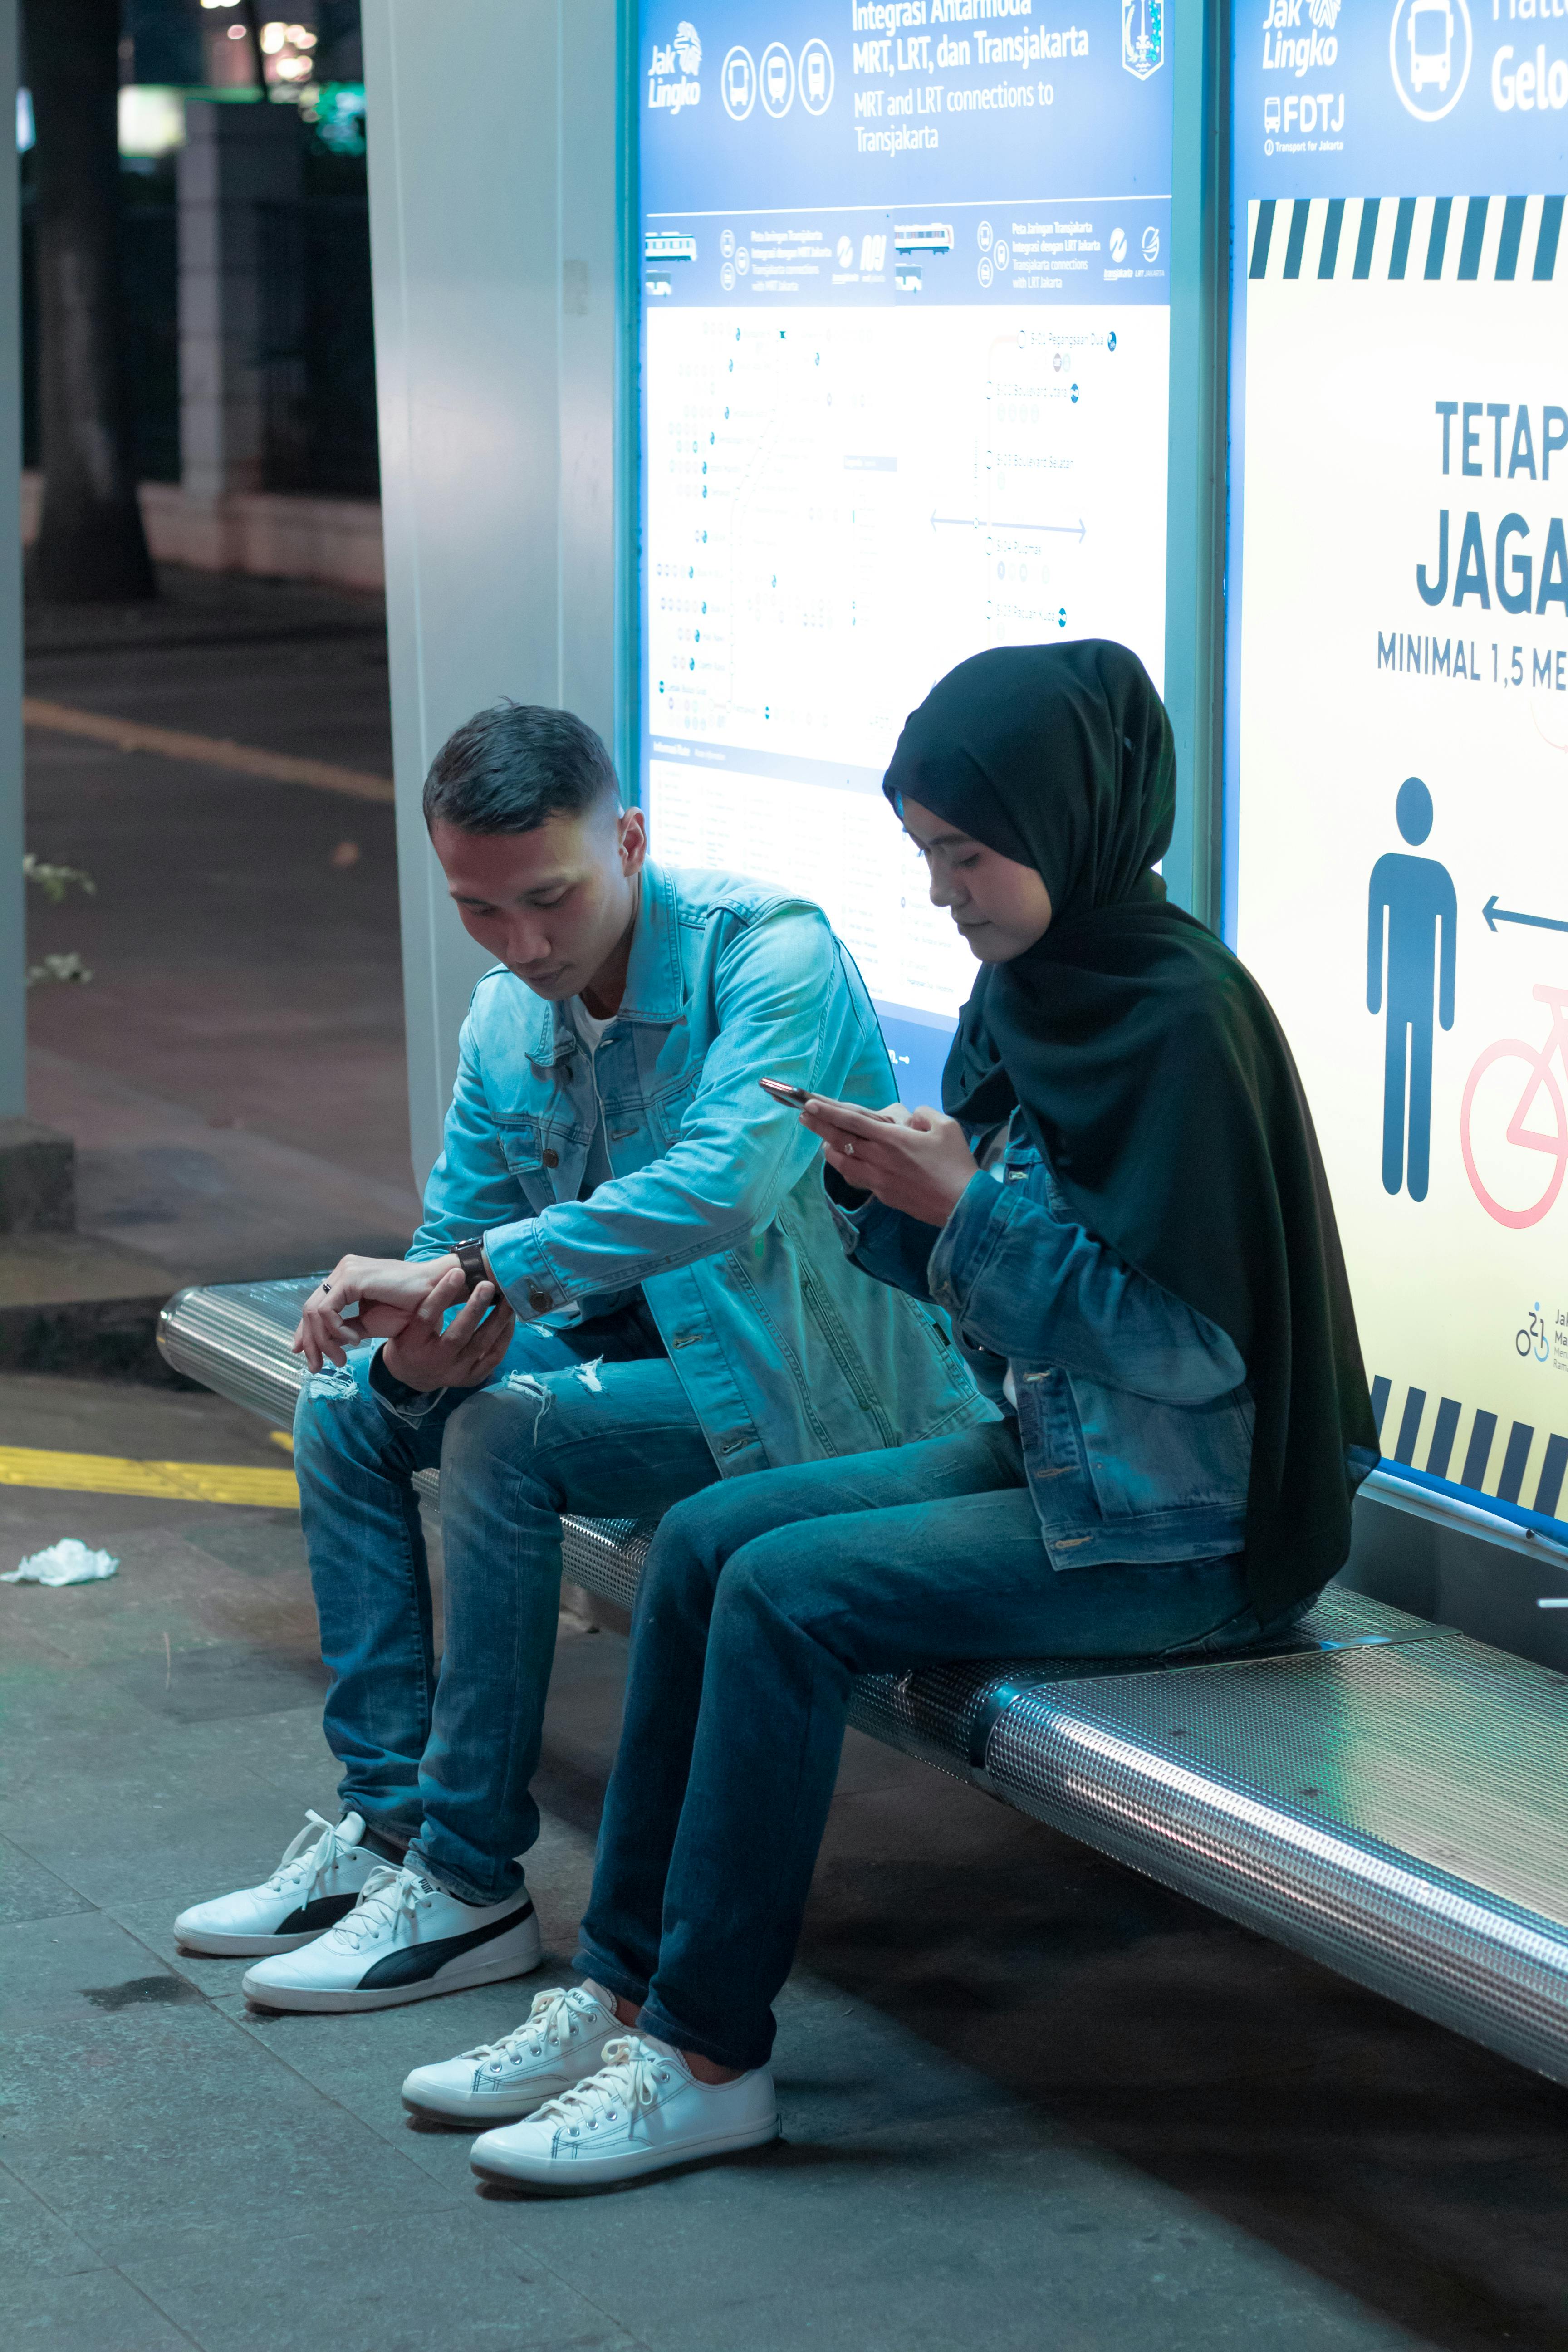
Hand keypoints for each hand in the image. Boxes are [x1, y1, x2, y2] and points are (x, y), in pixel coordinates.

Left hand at [292, 1254, 458, 1371]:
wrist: (436, 1293)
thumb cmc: (409, 1307)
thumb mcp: (370, 1324)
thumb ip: (346, 1330)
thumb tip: (326, 1343)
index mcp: (345, 1279)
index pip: (315, 1306)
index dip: (305, 1332)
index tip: (305, 1355)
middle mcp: (342, 1271)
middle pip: (309, 1310)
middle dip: (310, 1343)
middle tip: (317, 1367)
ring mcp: (346, 1271)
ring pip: (314, 1312)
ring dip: (324, 1342)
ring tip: (341, 1359)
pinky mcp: (352, 1278)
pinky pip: (328, 1311)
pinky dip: (336, 1331)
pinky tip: (354, 1341)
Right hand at [381, 1266, 516, 1392]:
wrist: (414, 1374)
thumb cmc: (412, 1337)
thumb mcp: (407, 1321)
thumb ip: (424, 1302)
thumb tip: (454, 1270)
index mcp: (412, 1344)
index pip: (427, 1317)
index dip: (442, 1294)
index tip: (458, 1272)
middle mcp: (433, 1362)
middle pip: (457, 1335)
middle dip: (475, 1308)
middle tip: (488, 1284)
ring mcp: (454, 1374)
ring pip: (480, 1346)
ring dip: (497, 1320)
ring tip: (508, 1299)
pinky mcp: (471, 1379)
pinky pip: (493, 1358)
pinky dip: (504, 1337)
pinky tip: (510, 1319)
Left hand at [799, 1096, 979, 1225]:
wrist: (962, 1205)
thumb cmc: (956, 1163)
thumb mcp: (946, 1126)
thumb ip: (923, 1114)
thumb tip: (909, 1118)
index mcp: (892, 1139)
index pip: (853, 1121)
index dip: (829, 1111)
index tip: (809, 1102)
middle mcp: (879, 1159)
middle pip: (840, 1140)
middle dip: (819, 1126)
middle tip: (803, 1115)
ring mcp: (878, 1180)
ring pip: (842, 1163)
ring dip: (829, 1149)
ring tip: (823, 1139)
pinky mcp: (882, 1195)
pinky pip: (856, 1178)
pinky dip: (845, 1167)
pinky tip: (844, 1162)